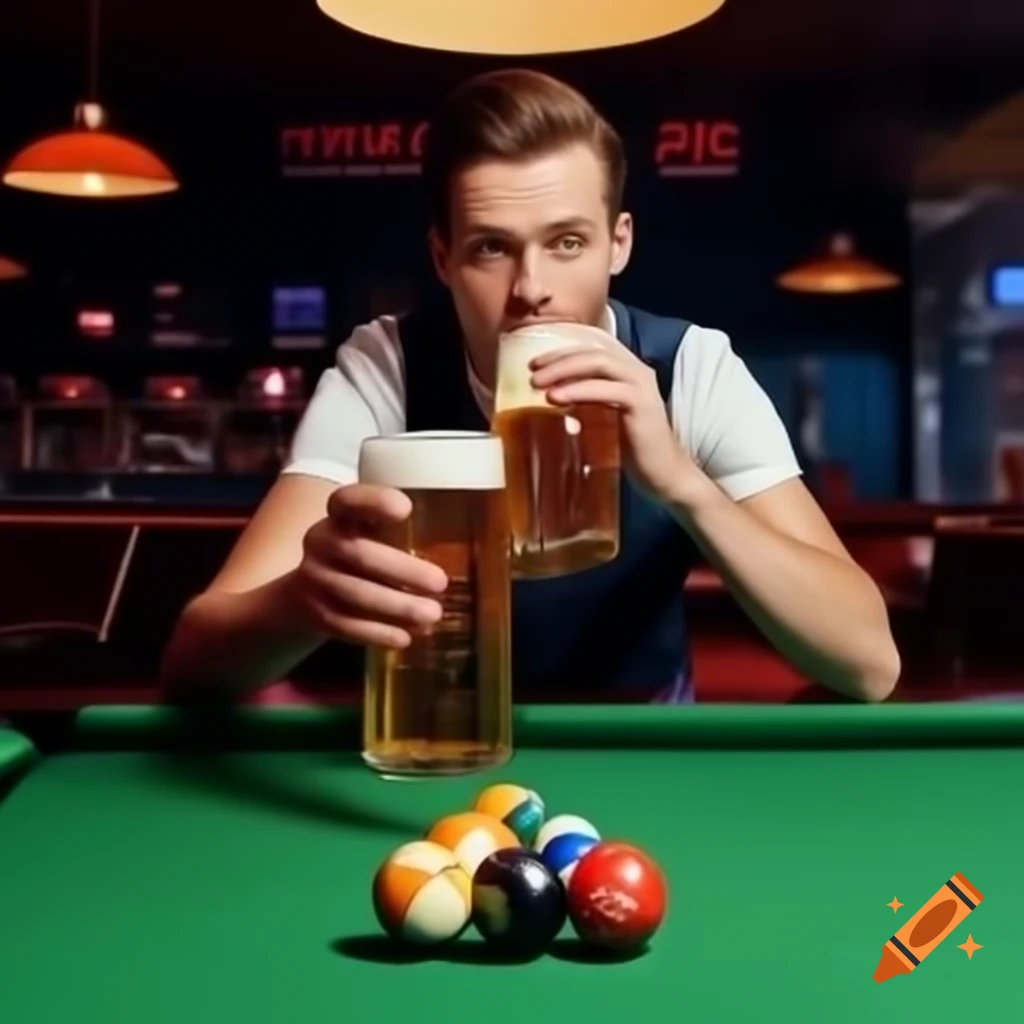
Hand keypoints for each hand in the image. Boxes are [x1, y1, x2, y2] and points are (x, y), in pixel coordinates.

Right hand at [291, 483, 446, 648]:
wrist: (310, 588)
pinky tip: (404, 637)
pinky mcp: (314, 611)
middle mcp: (321, 541)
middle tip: (440, 583)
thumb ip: (403, 531)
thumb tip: (470, 547)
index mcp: (339, 514)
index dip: (373, 502)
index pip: (349, 500)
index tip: (405, 509)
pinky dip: (377, 632)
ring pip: (355, 594)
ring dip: (396, 606)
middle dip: (403, 570)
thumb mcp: (373, 531)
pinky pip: (344, 624)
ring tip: (432, 614)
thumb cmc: (363, 552)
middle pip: (360, 554)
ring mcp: (313, 577)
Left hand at [529, 333, 701, 503]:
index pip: (593, 347)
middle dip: (558, 357)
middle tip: (531, 370)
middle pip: (593, 351)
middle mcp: (637, 370)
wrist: (663, 475)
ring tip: (537, 382)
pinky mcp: (641, 403)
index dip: (563, 349)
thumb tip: (548, 397)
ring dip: (564, 370)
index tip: (535, 362)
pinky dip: (578, 390)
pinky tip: (556, 398)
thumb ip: (584, 403)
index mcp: (627, 371)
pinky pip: (606, 389)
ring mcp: (641, 385)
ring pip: (599, 363)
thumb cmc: (631, 449)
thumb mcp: (602, 418)